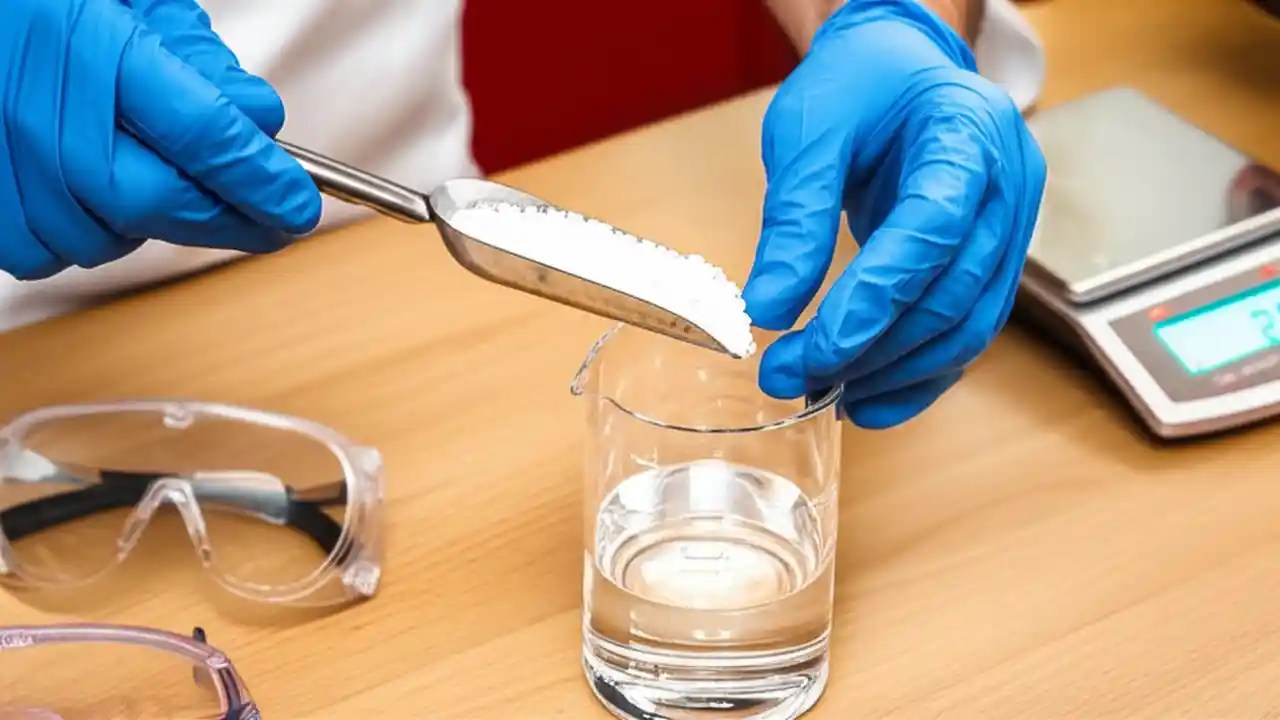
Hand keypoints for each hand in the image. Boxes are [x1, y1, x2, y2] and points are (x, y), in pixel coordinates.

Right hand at [0, 0, 320, 280]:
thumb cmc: (42, 0)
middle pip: (151, 199)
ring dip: (154, 227)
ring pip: (103, 237)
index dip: (259, 178)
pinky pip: (43, 254)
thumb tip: (259, 119)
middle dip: (226, 221)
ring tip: (172, 189)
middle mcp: (31, 106)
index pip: (198, 131)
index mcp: (78, 38)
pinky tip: (100, 201)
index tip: (299, 206)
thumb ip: (195, 56)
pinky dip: (89, 238)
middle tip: (273, 222)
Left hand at [742, 0, 1045, 428]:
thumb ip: (795, 217)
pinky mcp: (992, 264)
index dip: (874, 299)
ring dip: (894, 373)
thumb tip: (767, 310)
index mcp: (968, 132)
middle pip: (952, 292)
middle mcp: (1008, 184)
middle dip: (871, 349)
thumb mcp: (810, 130)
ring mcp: (1011, 228)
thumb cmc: (860, 85)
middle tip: (791, 376)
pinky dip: (918, 377)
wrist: (902, 68)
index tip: (811, 349)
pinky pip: (965, 333)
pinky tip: (865, 400)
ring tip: (821, 393)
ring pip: (967, 326)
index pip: (931, 230)